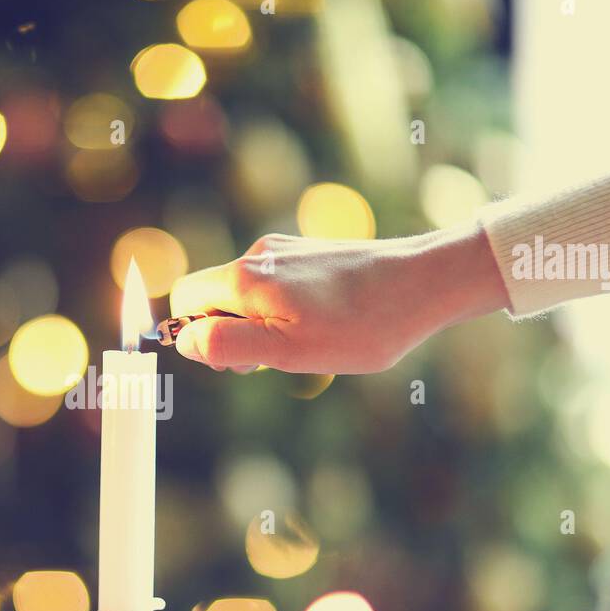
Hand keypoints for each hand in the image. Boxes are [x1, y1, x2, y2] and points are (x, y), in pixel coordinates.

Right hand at [168, 225, 509, 374]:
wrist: (426, 283)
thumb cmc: (361, 325)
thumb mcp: (288, 351)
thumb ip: (227, 346)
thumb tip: (183, 341)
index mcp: (244, 278)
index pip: (183, 301)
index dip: (196, 336)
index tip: (236, 361)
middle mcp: (257, 254)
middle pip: (213, 298)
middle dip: (230, 333)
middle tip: (274, 359)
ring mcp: (284, 249)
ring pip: (245, 294)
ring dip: (260, 325)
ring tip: (306, 342)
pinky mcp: (309, 252)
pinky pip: (273, 285)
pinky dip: (284, 310)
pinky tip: (323, 323)